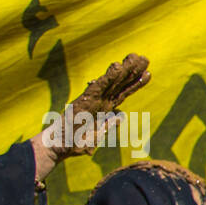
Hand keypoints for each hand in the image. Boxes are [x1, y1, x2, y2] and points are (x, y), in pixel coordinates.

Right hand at [32, 53, 150, 181]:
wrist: (57, 147)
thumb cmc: (74, 143)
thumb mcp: (97, 135)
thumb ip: (108, 125)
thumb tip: (120, 115)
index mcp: (104, 109)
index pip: (123, 93)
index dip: (135, 83)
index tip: (148, 73)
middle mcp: (100, 101)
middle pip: (119, 84)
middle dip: (132, 71)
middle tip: (145, 58)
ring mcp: (91, 100)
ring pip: (110, 82)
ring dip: (122, 69)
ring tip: (134, 57)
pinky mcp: (83, 101)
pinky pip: (97, 87)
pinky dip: (107, 78)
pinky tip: (117, 67)